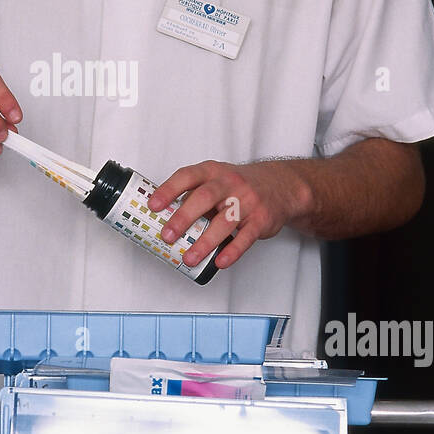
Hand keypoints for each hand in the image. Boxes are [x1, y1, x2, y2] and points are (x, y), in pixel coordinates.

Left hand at [148, 160, 312, 269]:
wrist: (280, 185)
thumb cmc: (239, 185)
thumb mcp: (216, 179)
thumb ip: (193, 195)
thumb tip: (163, 219)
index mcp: (212, 172)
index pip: (187, 176)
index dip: (168, 190)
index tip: (153, 205)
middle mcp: (229, 183)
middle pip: (204, 197)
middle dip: (183, 217)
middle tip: (167, 235)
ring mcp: (247, 201)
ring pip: (224, 222)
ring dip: (205, 242)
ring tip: (189, 257)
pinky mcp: (261, 219)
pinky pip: (246, 237)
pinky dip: (232, 251)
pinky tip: (219, 261)